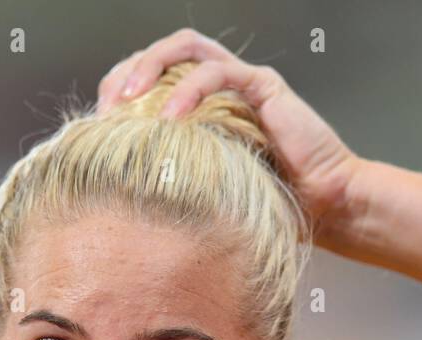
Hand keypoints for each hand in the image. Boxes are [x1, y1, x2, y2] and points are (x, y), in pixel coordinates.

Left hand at [96, 28, 360, 240]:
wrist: (326, 209)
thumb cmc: (271, 208)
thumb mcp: (203, 195)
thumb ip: (170, 183)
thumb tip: (115, 203)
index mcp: (202, 109)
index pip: (151, 81)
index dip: (119, 94)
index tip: (94, 128)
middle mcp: (220, 87)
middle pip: (161, 55)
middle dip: (125, 74)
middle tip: (105, 109)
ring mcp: (242, 82)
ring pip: (185, 48)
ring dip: (149, 67)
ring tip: (127, 101)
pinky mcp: (264, 87)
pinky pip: (217, 73)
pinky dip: (188, 90)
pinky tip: (169, 118)